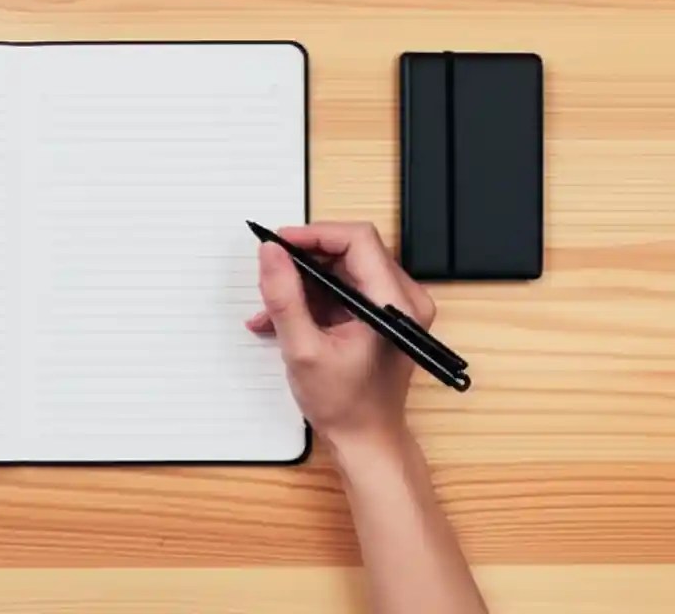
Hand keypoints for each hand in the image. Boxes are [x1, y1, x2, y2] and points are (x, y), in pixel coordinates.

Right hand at [246, 222, 434, 449]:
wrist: (367, 439)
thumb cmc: (347, 406)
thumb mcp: (303, 349)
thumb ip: (283, 297)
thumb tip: (271, 254)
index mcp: (394, 304)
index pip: (357, 240)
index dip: (314, 235)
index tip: (280, 244)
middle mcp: (403, 299)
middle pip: (350, 250)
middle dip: (304, 260)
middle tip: (272, 273)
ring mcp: (394, 306)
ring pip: (343, 268)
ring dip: (304, 282)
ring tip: (273, 307)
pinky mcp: (381, 314)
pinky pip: (345, 288)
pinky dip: (313, 297)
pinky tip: (285, 318)